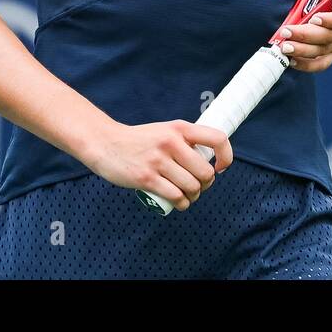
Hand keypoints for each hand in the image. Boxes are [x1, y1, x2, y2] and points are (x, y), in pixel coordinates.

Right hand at [85, 119, 233, 211]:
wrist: (105, 143)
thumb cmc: (138, 140)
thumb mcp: (164, 131)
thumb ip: (184, 141)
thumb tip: (208, 161)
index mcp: (179, 128)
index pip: (217, 139)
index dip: (226, 156)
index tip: (219, 167)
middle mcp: (171, 142)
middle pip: (205, 172)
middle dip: (205, 185)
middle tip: (198, 186)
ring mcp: (158, 160)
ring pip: (191, 187)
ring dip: (194, 197)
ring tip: (188, 196)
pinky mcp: (146, 178)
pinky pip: (175, 197)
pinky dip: (182, 204)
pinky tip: (180, 203)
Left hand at [272, 0, 331, 72]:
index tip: (313, 17)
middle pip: (329, 36)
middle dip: (306, 36)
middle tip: (286, 32)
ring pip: (323, 51)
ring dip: (302, 50)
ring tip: (284, 47)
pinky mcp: (331, 55)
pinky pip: (321, 64)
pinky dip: (307, 65)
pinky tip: (292, 61)